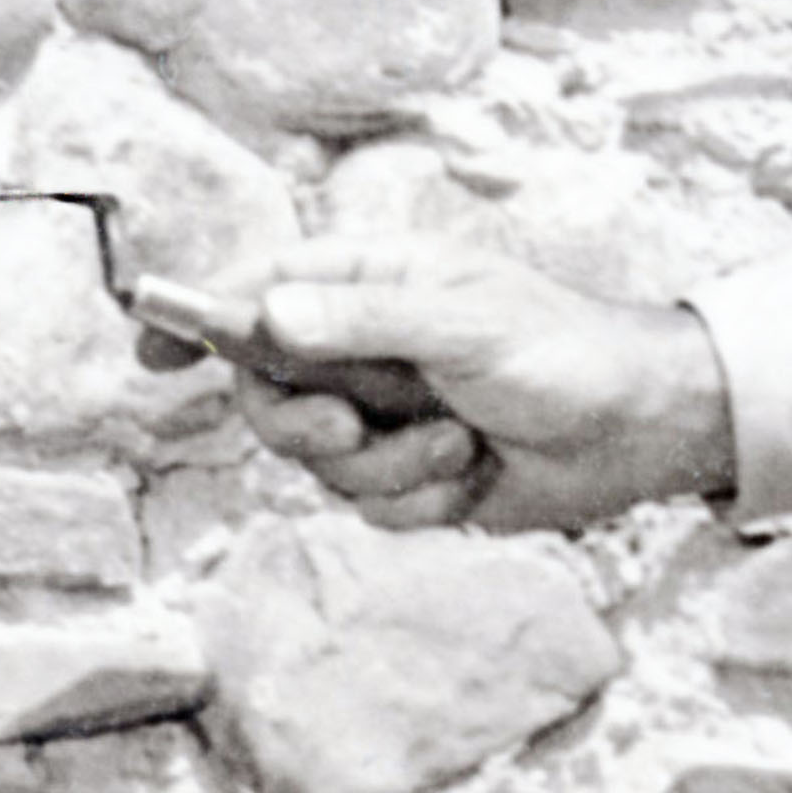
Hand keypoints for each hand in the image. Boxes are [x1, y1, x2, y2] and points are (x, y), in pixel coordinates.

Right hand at [180, 252, 732, 537]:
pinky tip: (473, 479)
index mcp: (369, 285)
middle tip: (350, 427)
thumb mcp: (465, 326)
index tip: (151, 350)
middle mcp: (363, 347)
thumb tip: (268, 315)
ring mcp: (384, 414)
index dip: (197, 318)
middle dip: (302, 425)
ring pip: (319, 464)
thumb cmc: (566, 352)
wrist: (640, 432)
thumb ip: (365, 323)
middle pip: (265, 394)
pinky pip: (371, 507)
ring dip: (387, 469)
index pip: (256, 290)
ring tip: (459, 445)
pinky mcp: (411, 476)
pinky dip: (420, 503)